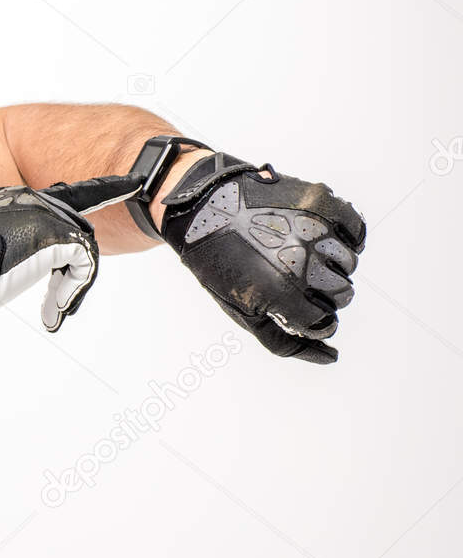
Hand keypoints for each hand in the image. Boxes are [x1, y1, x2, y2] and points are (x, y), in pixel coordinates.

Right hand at [0, 182, 100, 334]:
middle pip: (72, 231)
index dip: (99, 191)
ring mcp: (44, 214)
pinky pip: (84, 263)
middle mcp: (29, 199)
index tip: (129, 181)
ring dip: (70, 285)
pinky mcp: (56, 235)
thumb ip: (4, 247)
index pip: (63, 196)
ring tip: (51, 308)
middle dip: (72, 269)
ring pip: (81, 248)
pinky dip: (73, 290)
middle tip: (58, 301)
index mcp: (9, 200)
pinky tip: (52, 309)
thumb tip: (5, 264)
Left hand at [157, 152, 366, 363]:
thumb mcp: (240, 309)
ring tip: (297, 254)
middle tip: (292, 279)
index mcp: (279, 291)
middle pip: (342, 295)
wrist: (201, 206)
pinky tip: (319, 239)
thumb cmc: (218, 263)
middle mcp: (302, 259)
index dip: (308, 320)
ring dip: (330, 265)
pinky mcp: (322, 201)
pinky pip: (356, 229)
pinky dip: (345, 237)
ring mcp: (314, 227)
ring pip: (349, 264)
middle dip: (321, 295)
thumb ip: (284, 340)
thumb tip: (330, 356)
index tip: (292, 308)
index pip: (323, 324)